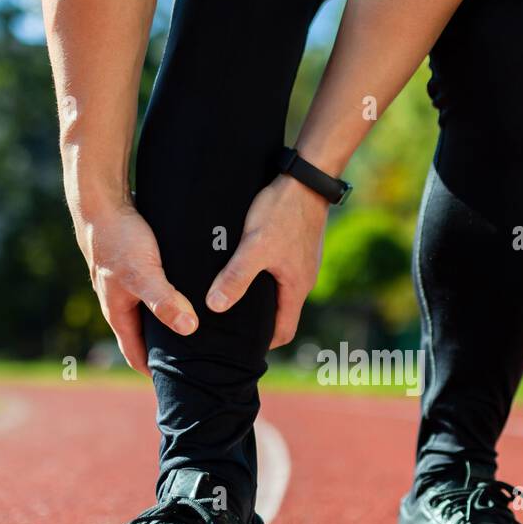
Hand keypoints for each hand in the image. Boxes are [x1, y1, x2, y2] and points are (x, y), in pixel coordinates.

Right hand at [73, 202, 197, 375]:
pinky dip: (171, 299)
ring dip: (170, 324)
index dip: (156, 372)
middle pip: (145, 337)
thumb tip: (188, 329)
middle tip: (197, 364)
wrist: (100, 201)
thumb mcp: (143, 272)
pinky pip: (155, 290)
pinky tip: (192, 296)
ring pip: (150, 313)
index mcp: (118, 313)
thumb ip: (164, 300)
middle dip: (167, 352)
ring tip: (200, 332)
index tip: (180, 385)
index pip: (136, 355)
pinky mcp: (135, 265)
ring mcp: (126, 284)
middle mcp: (120, 302)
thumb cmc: (118, 238)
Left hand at [205, 176, 328, 348]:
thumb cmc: (282, 211)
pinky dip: (266, 275)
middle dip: (259, 322)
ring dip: (261, 297)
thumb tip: (215, 306)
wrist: (307, 178)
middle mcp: (304, 279)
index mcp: (296, 288)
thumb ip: (236, 277)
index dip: (264, 344)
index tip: (242, 346)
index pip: (284, 332)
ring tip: (234, 294)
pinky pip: (282, 269)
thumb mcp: (254, 246)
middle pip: (282, 313)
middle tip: (231, 323)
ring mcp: (303, 261)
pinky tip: (246, 264)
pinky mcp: (298, 244)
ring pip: (281, 290)